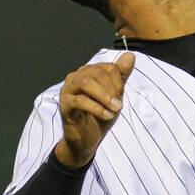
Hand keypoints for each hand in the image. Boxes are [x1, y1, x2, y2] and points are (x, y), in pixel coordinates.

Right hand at [55, 51, 135, 168]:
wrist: (86, 139)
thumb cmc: (99, 115)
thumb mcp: (115, 95)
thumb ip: (121, 75)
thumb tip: (130, 55)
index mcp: (88, 72)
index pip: (107, 67)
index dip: (118, 80)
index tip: (121, 96)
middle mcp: (76, 77)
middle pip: (96, 72)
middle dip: (112, 88)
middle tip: (119, 104)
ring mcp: (67, 90)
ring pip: (85, 82)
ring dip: (104, 96)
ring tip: (115, 109)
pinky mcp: (64, 105)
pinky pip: (79, 101)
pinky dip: (96, 108)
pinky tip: (107, 115)